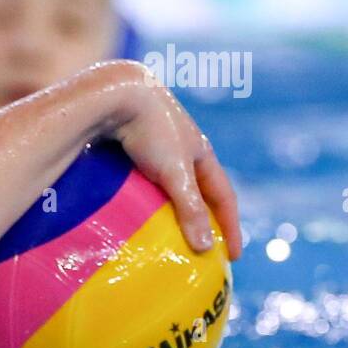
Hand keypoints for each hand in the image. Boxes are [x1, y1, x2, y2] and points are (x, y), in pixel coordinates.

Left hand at [102, 62, 241, 260]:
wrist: (114, 91)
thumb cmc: (148, 131)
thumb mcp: (173, 172)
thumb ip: (190, 208)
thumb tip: (206, 248)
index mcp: (201, 151)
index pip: (223, 195)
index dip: (230, 225)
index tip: (233, 256)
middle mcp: (182, 145)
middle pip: (198, 189)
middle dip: (203, 216)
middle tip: (203, 245)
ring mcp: (155, 141)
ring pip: (169, 181)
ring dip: (171, 206)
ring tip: (166, 233)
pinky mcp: (129, 140)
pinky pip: (141, 176)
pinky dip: (143, 196)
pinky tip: (130, 211)